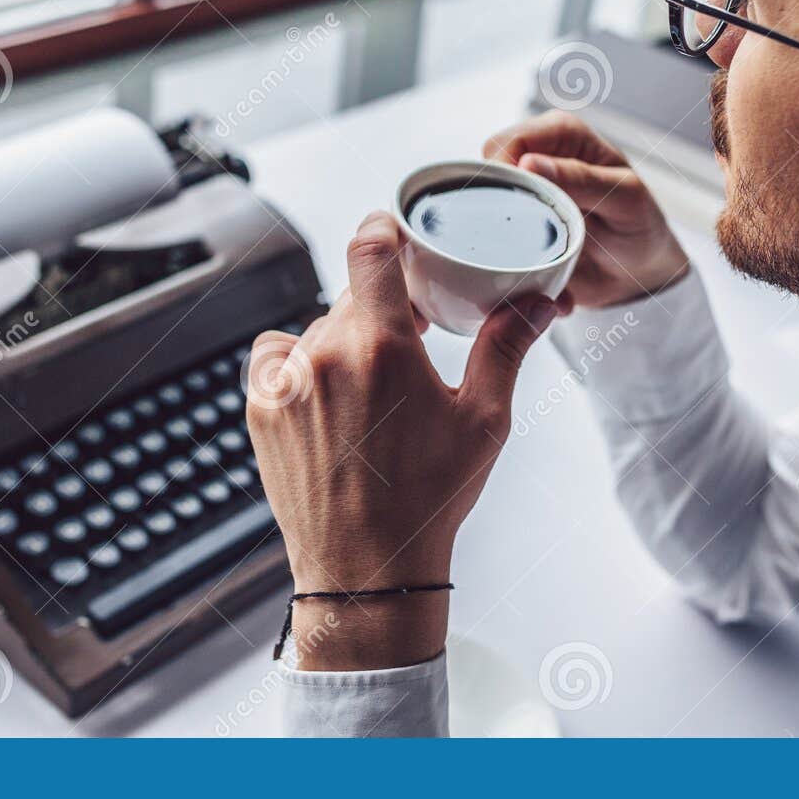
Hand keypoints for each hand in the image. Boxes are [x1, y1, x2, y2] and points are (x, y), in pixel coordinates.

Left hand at [246, 212, 557, 668]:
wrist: (365, 569)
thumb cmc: (427, 500)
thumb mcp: (483, 421)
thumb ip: (506, 347)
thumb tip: (538, 303)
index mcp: (382, 348)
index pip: (370, 248)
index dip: (383, 228)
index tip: (394, 232)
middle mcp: (325, 355)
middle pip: (353, 296)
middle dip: (383, 309)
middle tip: (411, 341)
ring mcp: (285, 382)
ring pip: (318, 328)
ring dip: (345, 341)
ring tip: (374, 390)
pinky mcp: (260, 408)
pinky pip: (277, 356)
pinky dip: (300, 362)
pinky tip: (328, 395)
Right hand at [484, 110, 689, 307]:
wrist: (639, 272)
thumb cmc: (640, 223)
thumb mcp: (624, 199)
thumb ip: (580, 179)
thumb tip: (528, 163)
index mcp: (562, 134)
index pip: (509, 141)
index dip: (503, 171)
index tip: (515, 208)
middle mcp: (537, 157)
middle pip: (485, 171)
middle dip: (496, 204)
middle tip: (523, 237)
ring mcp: (523, 193)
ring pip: (480, 203)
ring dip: (498, 235)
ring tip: (529, 256)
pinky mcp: (515, 225)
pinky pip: (490, 237)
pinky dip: (503, 258)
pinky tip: (528, 270)